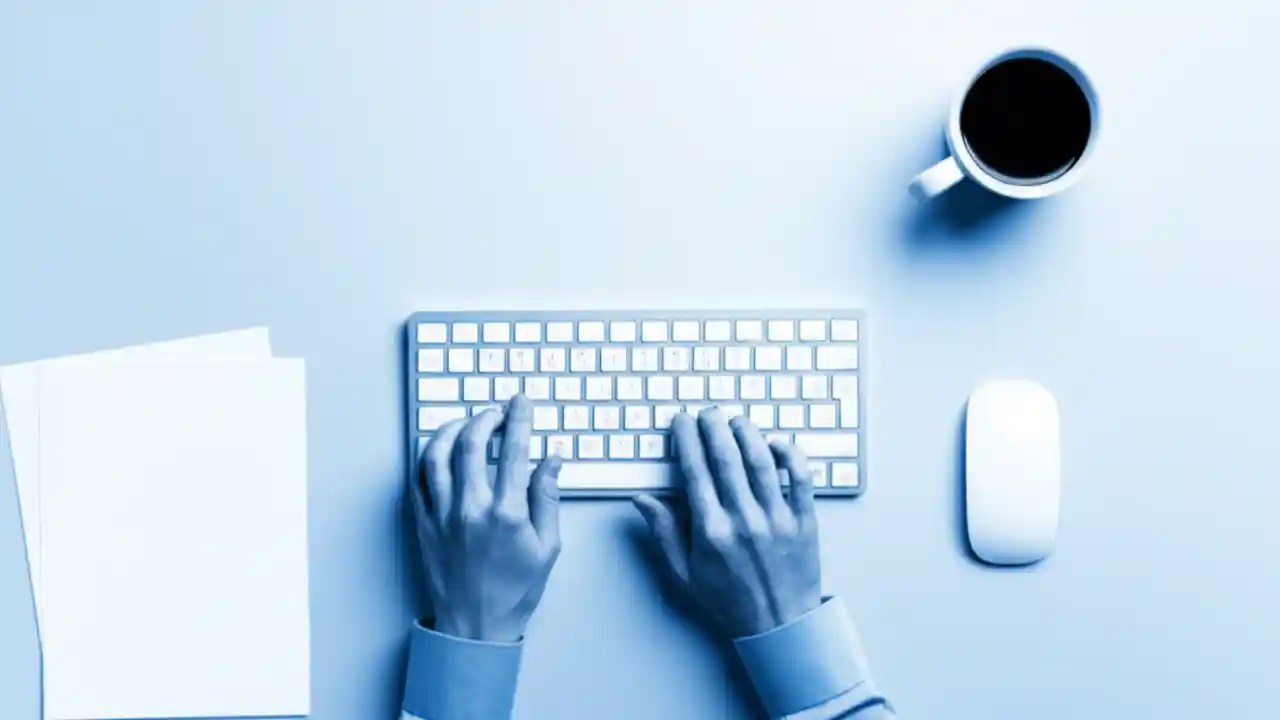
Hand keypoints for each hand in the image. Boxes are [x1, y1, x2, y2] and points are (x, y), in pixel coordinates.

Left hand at [410, 394, 562, 641]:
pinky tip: (440, 450)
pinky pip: (418, 479)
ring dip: (453, 430)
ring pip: (438, 455)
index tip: (522, 402)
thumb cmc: (514, 591)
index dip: (520, 419)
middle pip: (473, 444)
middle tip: (496, 411)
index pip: (515, 451)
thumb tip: (552, 459)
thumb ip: (548, 498)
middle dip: (487, 417)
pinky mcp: (424, 524)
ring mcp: (442, 515)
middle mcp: (471, 510)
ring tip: (466, 423)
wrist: (475, 625)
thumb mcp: (547, 547)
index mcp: (507, 514)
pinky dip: (427, 457)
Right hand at [633, 409, 820, 637]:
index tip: (681, 422)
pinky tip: (777, 443)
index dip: (686, 439)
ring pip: (761, 460)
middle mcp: (745, 520)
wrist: (779, 625)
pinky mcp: (804, 521)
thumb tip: (643, 499)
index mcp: (712, 531)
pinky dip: (790, 455)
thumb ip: (664, 532)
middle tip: (707, 412)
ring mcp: (777, 518)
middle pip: (727, 457)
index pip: (695, 470)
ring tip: (736, 420)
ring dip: (747, 433)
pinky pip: (800, 478)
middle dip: (714, 427)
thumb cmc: (730, 600)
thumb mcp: (684, 572)